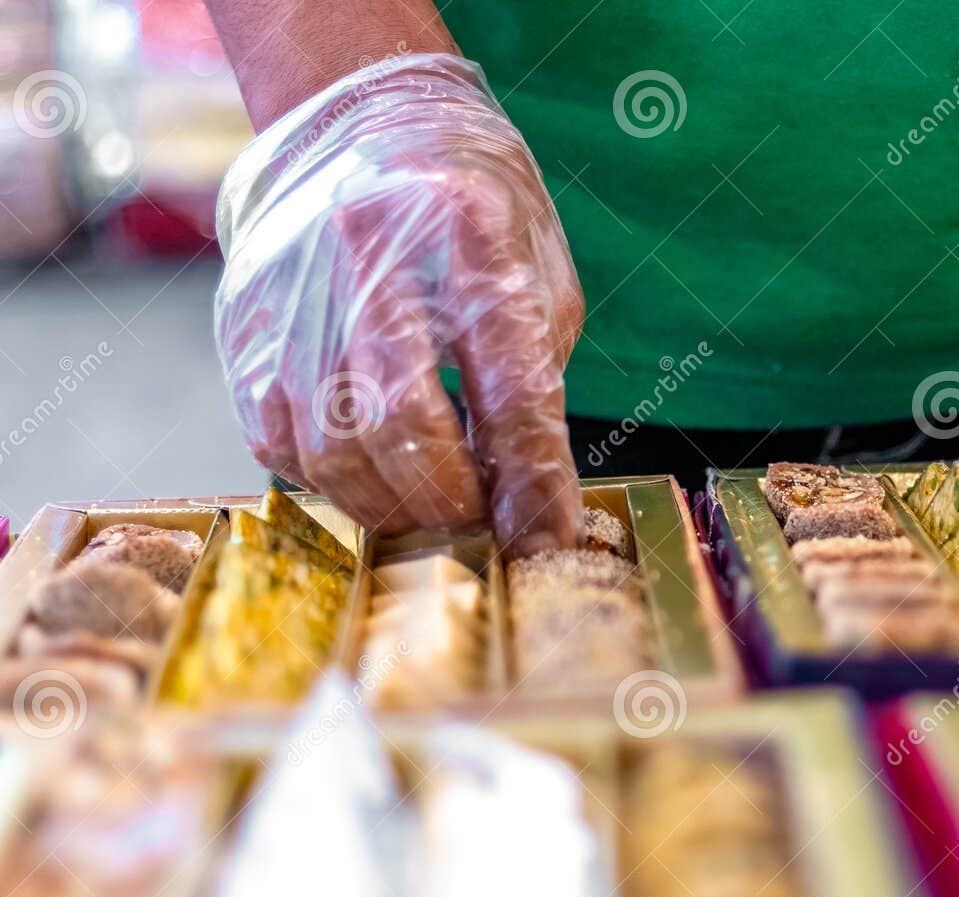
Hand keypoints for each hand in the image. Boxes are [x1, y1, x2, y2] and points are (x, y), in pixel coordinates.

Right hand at [215, 53, 583, 553]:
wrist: (362, 127)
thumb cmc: (475, 219)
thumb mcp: (540, 280)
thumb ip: (537, 392)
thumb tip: (532, 513)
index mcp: (470, 230)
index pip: (508, 381)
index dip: (530, 477)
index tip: (546, 538)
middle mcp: (366, 251)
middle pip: (400, 421)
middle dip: (448, 500)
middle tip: (477, 524)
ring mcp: (292, 288)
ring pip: (331, 446)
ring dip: (390, 505)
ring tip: (430, 508)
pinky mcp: (244, 324)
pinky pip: (278, 440)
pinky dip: (332, 481)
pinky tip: (371, 475)